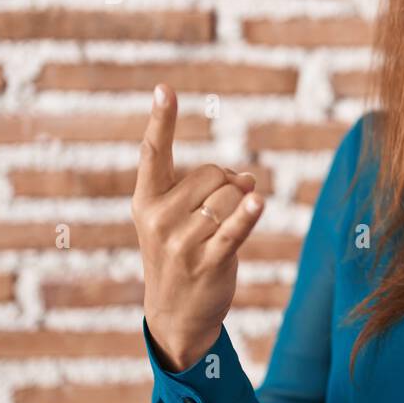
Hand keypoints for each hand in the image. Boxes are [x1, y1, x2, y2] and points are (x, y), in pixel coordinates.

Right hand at [131, 83, 264, 371]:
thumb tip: (248, 179)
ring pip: (229, 198)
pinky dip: (248, 216)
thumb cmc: (181, 253)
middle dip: (229, 182)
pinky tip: (257, 204)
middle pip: (213, 173)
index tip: (164, 88)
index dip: (161, 119)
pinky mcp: (206, 263)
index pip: (154, 152)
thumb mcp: (178, 218)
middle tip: (229, 205)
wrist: (175, 314)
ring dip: (242, 204)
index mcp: (146, 200)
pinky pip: (233, 230)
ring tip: (233, 222)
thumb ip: (206, 189)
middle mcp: (158, 218)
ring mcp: (180, 243)